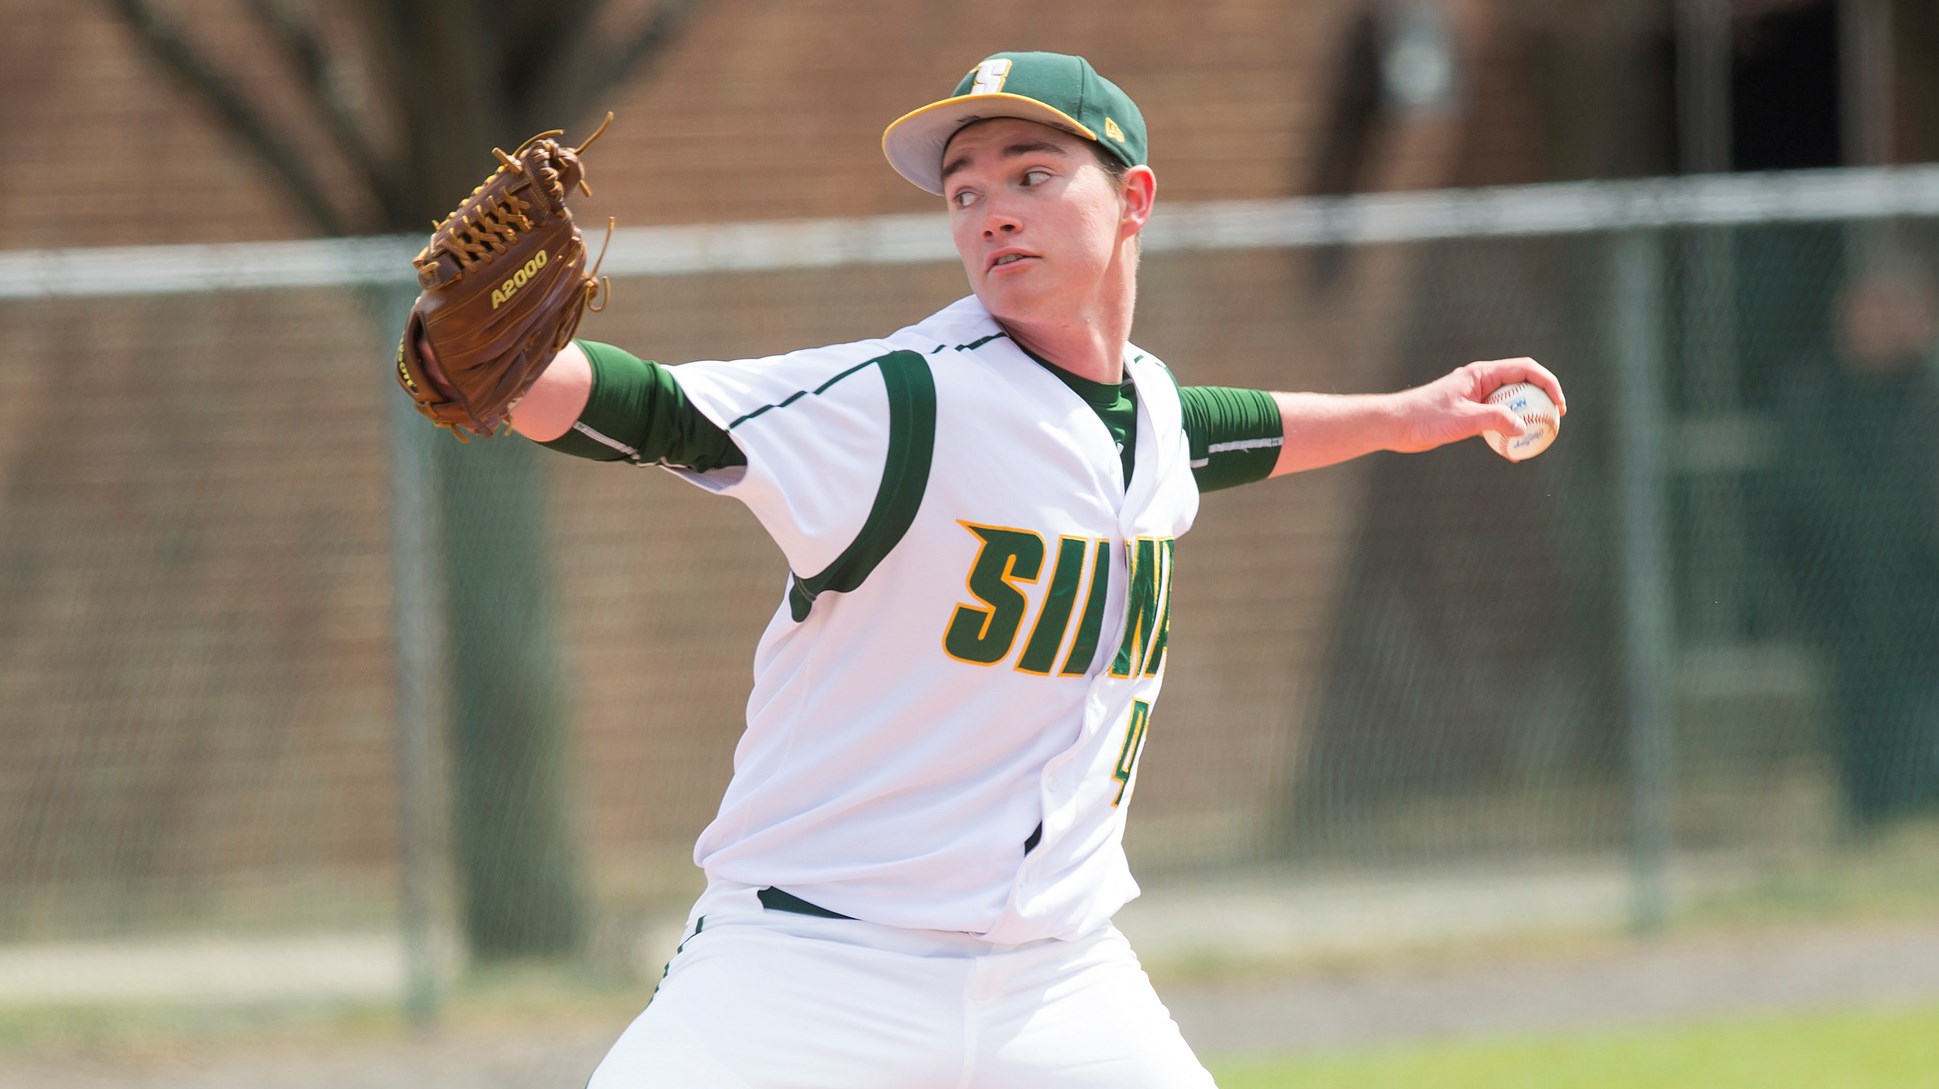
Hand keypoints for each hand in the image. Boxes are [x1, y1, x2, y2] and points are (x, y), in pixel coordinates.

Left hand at [1385, 357, 1565, 453]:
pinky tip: (1512, 452)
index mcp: (1482, 373)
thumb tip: (1522, 428)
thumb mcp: (1463, 420)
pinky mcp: (1469, 412)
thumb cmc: (1425, 418)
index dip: (1548, 383)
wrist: (1396, 426)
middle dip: (1542, 401)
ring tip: (1539, 437)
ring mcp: (1476, 396)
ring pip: (1511, 403)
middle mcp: (1481, 381)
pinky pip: (1497, 419)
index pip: (1526, 369)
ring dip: (1526, 418)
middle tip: (1555, 422)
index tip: (1559, 406)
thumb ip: (1494, 420)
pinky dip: (1508, 431)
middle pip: (1522, 385)